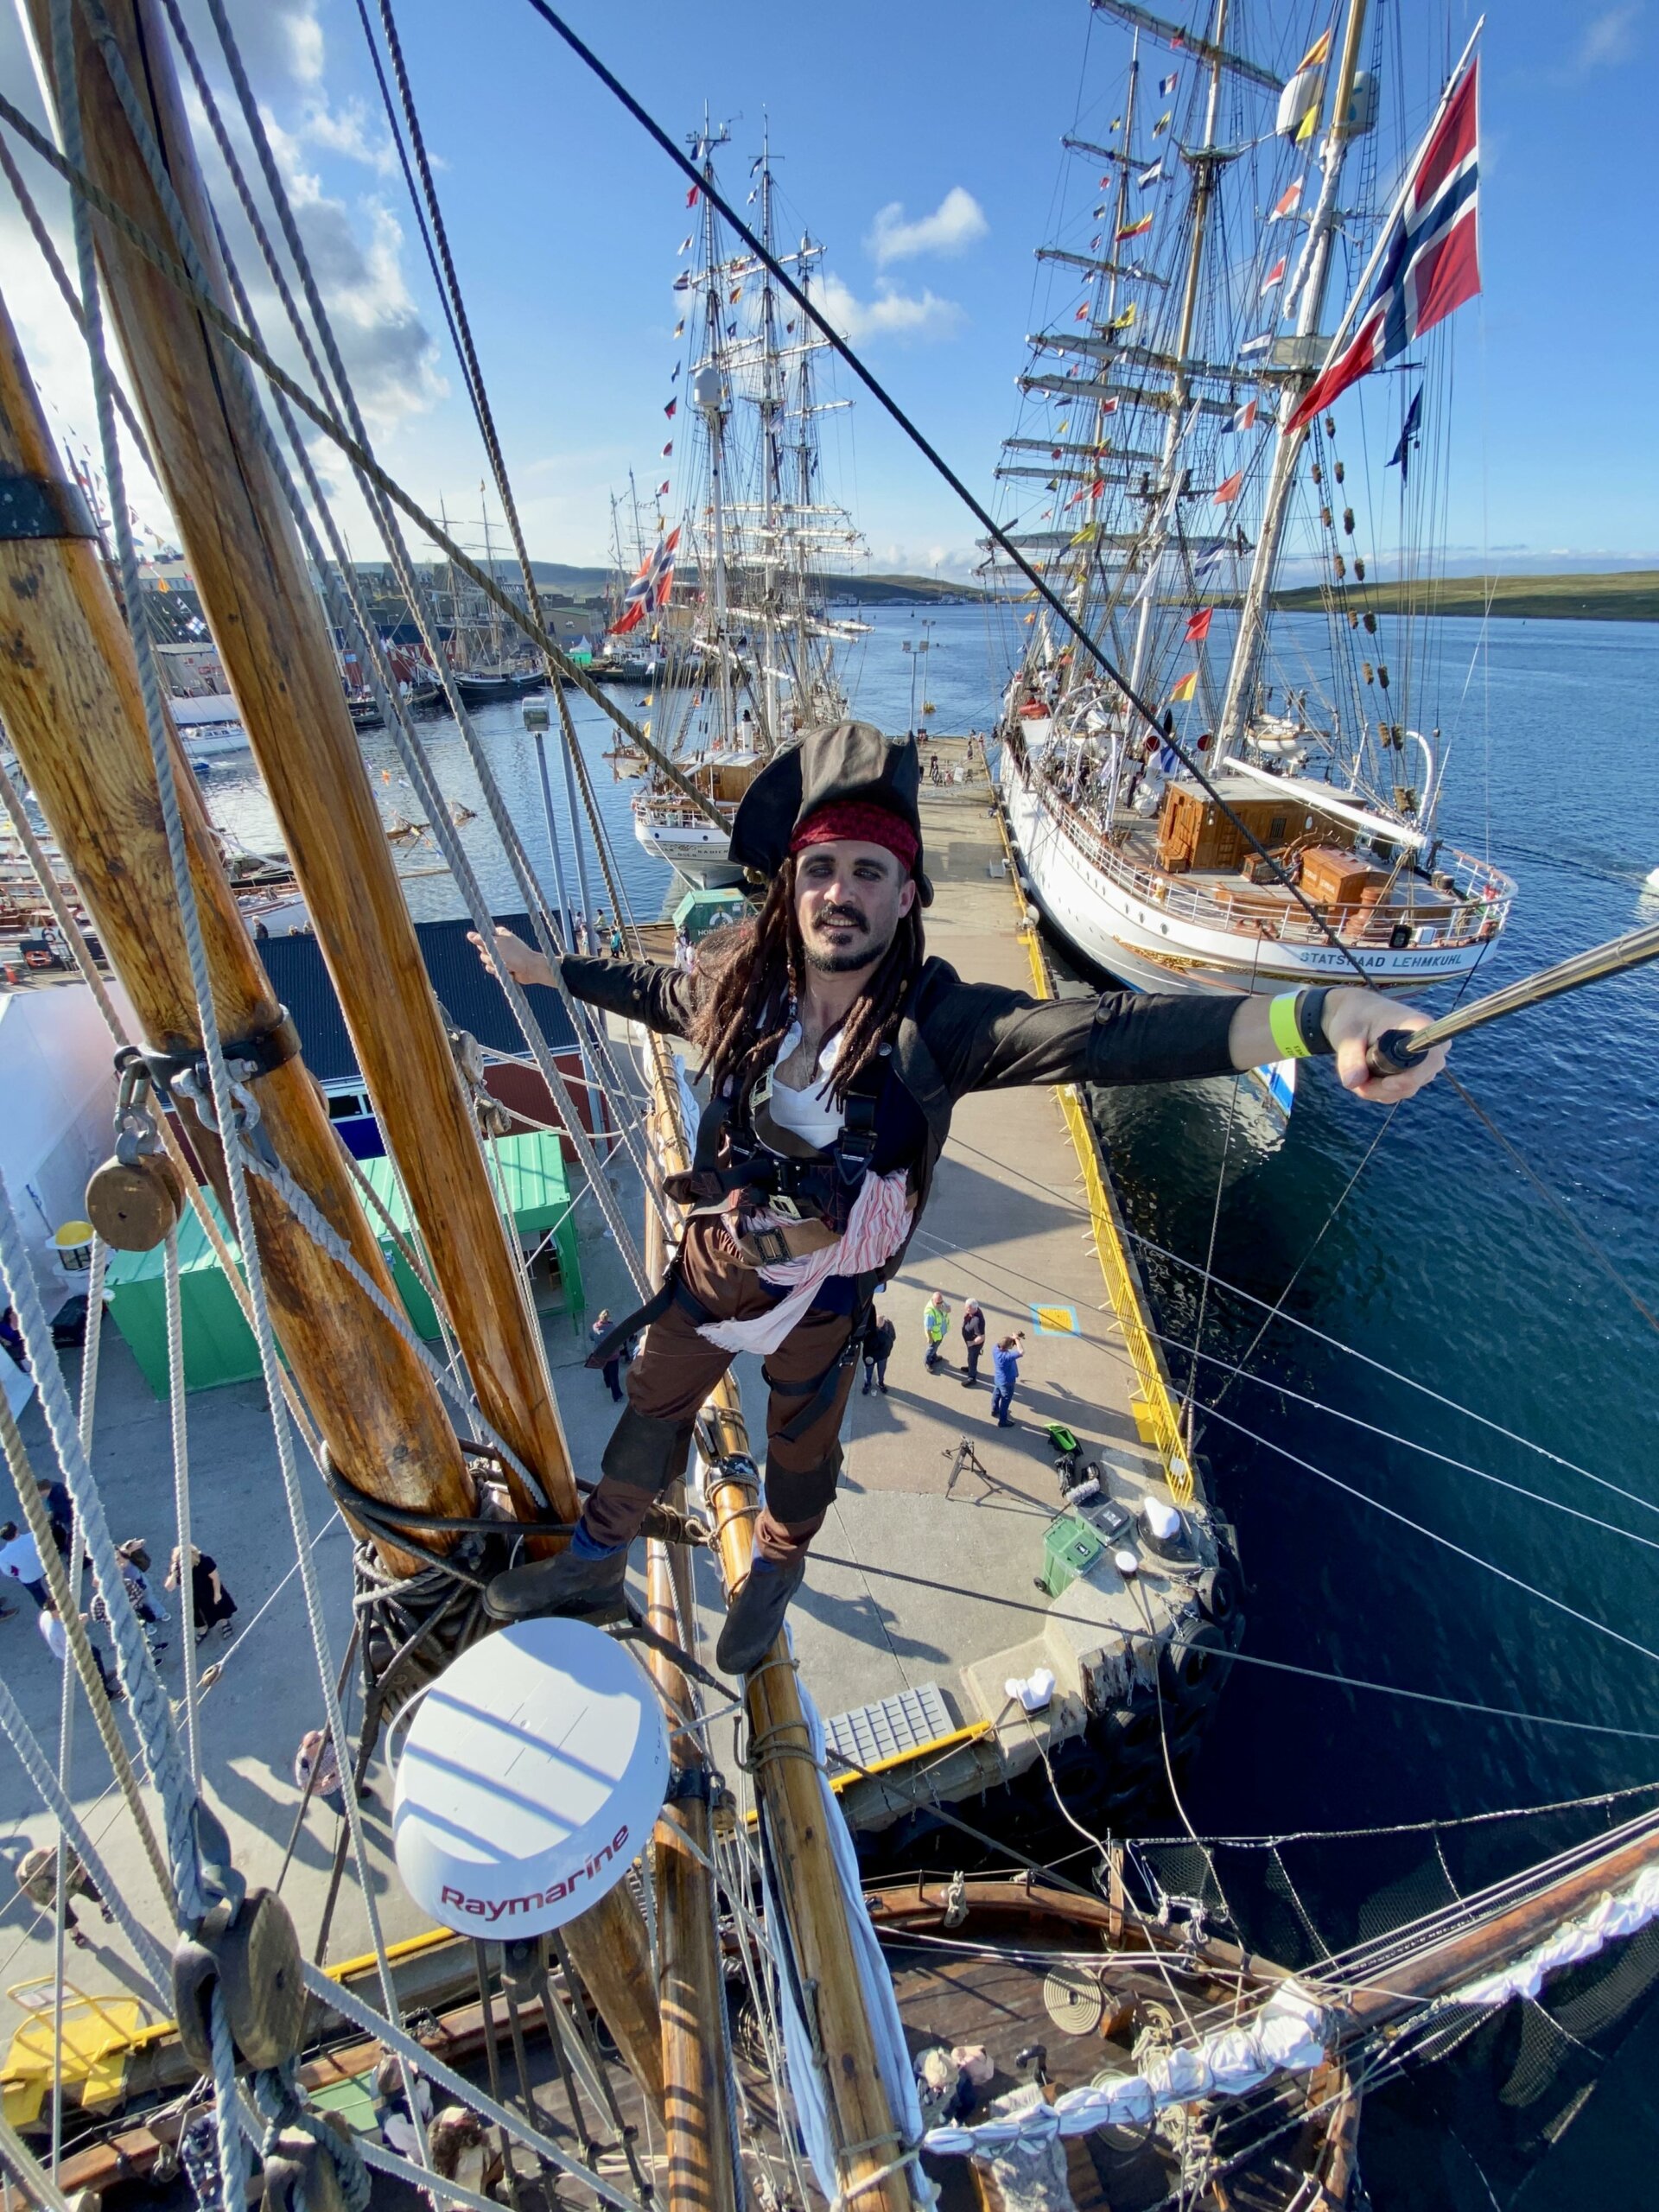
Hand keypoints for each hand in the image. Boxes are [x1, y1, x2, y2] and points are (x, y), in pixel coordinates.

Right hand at [469, 926, 555, 992]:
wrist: (531, 969)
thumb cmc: (515, 954)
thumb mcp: (496, 944)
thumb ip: (482, 940)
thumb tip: (469, 935)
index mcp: (499, 934)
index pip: (483, 938)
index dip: (485, 943)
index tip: (494, 945)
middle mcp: (499, 944)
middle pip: (483, 951)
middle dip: (491, 957)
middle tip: (502, 957)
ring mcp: (501, 956)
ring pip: (486, 962)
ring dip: (495, 966)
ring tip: (507, 965)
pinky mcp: (503, 967)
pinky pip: (493, 970)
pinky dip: (499, 973)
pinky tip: (508, 972)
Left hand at [1320, 987, 1446, 1103]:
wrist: (1359, 1013)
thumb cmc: (1355, 1017)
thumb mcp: (1348, 1033)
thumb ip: (1350, 1057)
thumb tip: (1352, 1083)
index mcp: (1419, 1027)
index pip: (1430, 1060)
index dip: (1411, 1077)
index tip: (1386, 1083)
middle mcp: (1429, 1045)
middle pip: (1416, 1081)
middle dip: (1382, 1088)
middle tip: (1356, 1081)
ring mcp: (1425, 1062)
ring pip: (1406, 1089)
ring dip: (1377, 1090)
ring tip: (1356, 1073)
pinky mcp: (1416, 1072)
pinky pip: (1400, 1091)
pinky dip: (1380, 1091)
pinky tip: (1365, 1076)